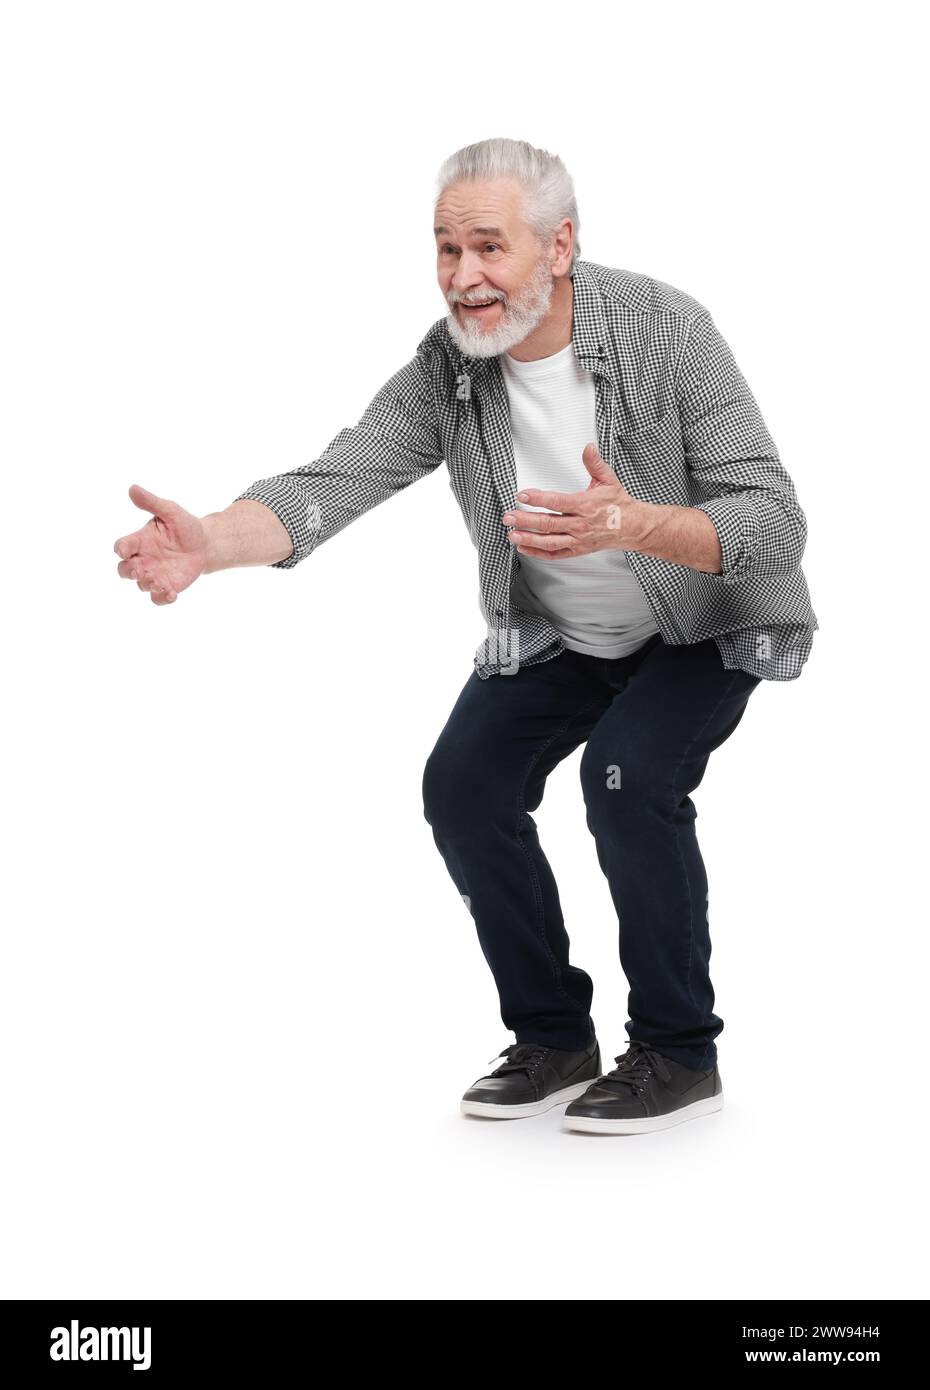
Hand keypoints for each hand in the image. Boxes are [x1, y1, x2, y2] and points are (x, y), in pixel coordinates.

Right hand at [113, 485, 207, 603]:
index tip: (124, 550)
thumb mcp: (170, 511)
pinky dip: (162, 598)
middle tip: (139, 570)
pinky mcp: (167, 586)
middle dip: (128, 572)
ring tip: (159, 582)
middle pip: (124, 570)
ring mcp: (153, 574)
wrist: (204, 544)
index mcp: (139, 540)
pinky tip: (171, 594)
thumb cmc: (183, 526)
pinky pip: (158, 598)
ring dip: (147, 584)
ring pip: (141, 585)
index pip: (122, 546)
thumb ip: (152, 503)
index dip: (120, 549)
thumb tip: (133, 488)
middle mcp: (142, 559)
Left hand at [500, 442, 646, 558]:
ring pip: (549, 541)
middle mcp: (580, 525)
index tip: (523, 495)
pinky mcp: (577, 550)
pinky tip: (524, 548)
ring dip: (529, 539)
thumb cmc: (618, 504)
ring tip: (512, 534)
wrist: (632, 527)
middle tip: (508, 516)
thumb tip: (588, 447)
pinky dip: (538, 553)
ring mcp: (578, 540)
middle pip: (548, 524)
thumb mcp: (608, 479)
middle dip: (525, 520)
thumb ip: (594, 463)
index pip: (557, 502)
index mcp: (585, 505)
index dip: (538, 499)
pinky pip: (555, 554)